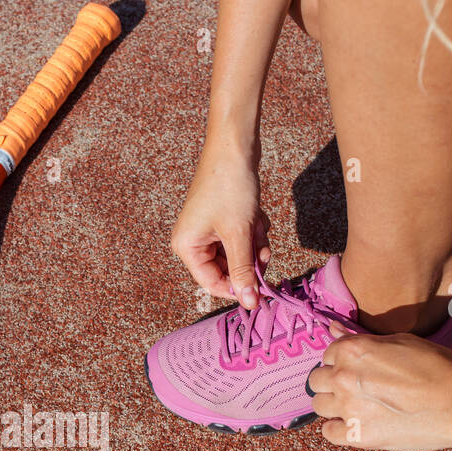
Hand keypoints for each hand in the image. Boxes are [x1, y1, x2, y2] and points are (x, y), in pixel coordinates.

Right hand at [170, 143, 270, 310]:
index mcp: (187, 247)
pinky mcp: (221, 219)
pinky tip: (256, 215)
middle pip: (227, 269)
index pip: (212, 283)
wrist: (235, 146)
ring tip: (258, 225)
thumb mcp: (239, 234)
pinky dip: (253, 231)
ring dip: (254, 244)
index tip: (262, 291)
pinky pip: (241, 238)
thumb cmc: (230, 188)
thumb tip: (249, 303)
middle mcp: (193, 241)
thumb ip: (243, 271)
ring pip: (238, 254)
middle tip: (263, 249)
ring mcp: (207, 229)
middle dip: (249, 260)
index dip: (238, 288)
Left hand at [307, 322, 451, 450]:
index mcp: (353, 350)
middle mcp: (344, 377)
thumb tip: (333, 328)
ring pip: (318, 406)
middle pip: (316, 381)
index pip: (328, 355)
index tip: (357, 370)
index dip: (342, 362)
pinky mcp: (357, 435)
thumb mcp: (402, 341)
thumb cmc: (439, 368)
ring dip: (333, 405)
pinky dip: (338, 429)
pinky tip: (355, 425)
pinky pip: (328, 433)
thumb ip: (363, 339)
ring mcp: (348, 407)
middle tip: (353, 389)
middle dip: (331, 383)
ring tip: (356, 407)